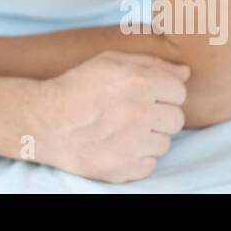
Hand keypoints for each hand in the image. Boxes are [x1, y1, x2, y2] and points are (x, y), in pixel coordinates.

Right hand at [30, 51, 189, 183]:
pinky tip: (118, 145)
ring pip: (165, 143)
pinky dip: (138, 157)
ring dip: (149, 137)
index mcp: (138, 81)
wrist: (45, 121)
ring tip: (123, 129)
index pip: (179, 90)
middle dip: (160, 115)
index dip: (163, 92)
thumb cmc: (77, 86)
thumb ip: (151, 63)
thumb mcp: (109, 61)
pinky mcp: (125, 168)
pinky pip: (150, 164)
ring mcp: (134, 143)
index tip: (146, 94)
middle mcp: (140, 112)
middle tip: (134, 113)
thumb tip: (185, 73)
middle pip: (176, 119)